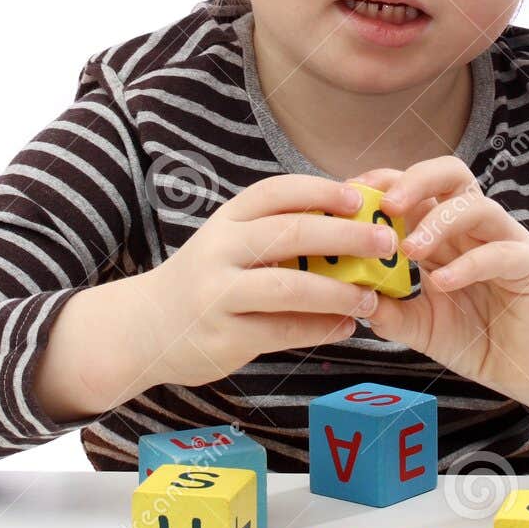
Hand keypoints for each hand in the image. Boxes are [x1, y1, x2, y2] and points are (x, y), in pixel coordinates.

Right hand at [143, 174, 390, 388]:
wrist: (143, 329)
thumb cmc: (204, 281)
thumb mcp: (228, 245)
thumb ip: (275, 234)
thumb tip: (350, 223)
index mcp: (226, 221)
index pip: (275, 192)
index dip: (320, 190)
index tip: (360, 197)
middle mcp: (219, 251)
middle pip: (290, 234)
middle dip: (345, 236)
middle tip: (385, 242)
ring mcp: (218, 295)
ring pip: (289, 288)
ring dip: (338, 292)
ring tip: (370, 297)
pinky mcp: (223, 336)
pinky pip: (282, 331)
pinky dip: (320, 329)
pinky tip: (346, 327)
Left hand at [348, 157, 528, 404]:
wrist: (520, 371)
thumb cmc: (472, 339)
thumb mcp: (420, 327)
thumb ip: (389, 312)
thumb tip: (350, 298)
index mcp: (446, 233)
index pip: (417, 188)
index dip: (386, 183)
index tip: (354, 198)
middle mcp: (475, 229)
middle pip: (452, 175)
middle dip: (416, 181)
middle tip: (387, 205)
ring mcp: (507, 242)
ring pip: (477, 206)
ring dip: (439, 221)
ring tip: (410, 249)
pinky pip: (500, 253)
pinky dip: (467, 265)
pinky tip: (442, 284)